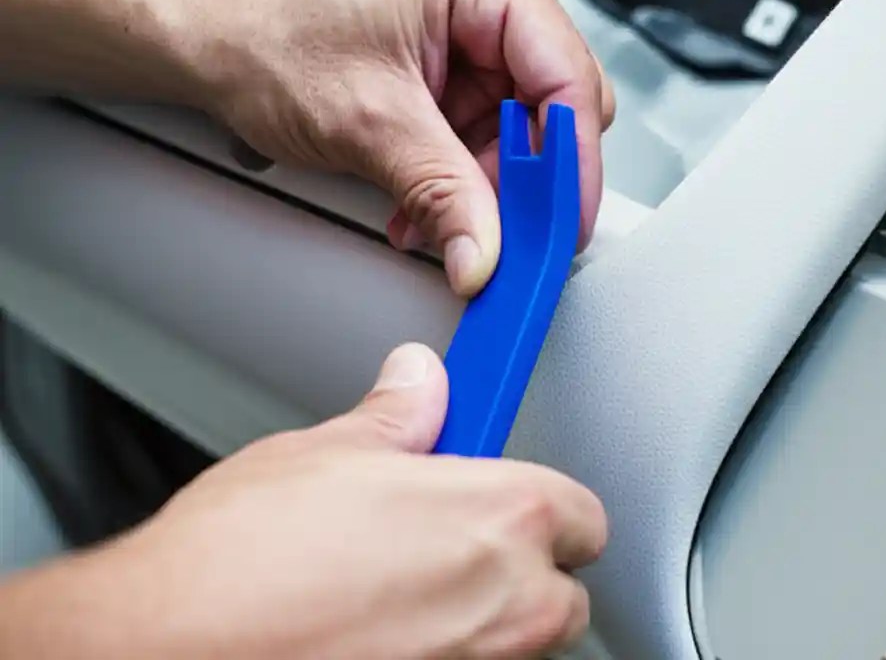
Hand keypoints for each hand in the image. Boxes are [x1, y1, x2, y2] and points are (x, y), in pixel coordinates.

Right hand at [0, 344, 606, 658]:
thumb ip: (399, 418)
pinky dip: (441, 656)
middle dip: (519, 572)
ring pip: (518, 643)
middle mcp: (511, 603)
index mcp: (504, 517)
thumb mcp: (327, 454)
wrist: (175, 646)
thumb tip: (418, 383)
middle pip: (561, 592)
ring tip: (400, 594)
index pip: (581, 514)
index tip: (507, 497)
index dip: (544, 506)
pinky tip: (380, 635)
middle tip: (448, 549)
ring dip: (481, 620)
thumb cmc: (242, 559)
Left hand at [185, 0, 615, 295]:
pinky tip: (426, 201)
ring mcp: (466, 31)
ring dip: (482, 187)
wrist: (201, 36)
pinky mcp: (448, 66)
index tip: (560, 224)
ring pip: (517, 130)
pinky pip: (480, 132)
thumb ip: (441, 193)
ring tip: (436, 217)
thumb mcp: (367, 122)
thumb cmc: (260, 31)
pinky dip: (457, 177)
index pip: (565, 74)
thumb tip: (483, 251)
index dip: (570, 159)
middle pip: (551, 106)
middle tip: (500, 231)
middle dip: (521, 178)